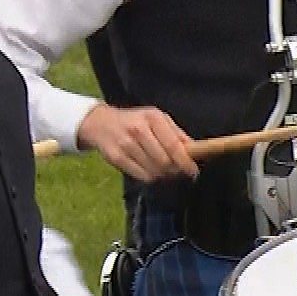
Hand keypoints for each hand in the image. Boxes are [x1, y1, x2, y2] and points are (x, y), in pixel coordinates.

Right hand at [76, 104, 197, 182]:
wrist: (100, 123)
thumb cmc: (135, 121)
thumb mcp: (157, 119)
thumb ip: (177, 134)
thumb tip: (196, 151)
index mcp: (153, 118)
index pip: (173, 145)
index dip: (185, 162)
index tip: (193, 172)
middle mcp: (138, 130)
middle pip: (164, 161)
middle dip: (174, 170)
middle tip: (176, 171)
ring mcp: (125, 144)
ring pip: (153, 171)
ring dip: (162, 175)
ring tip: (162, 170)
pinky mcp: (116, 158)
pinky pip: (141, 176)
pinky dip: (150, 177)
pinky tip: (149, 170)